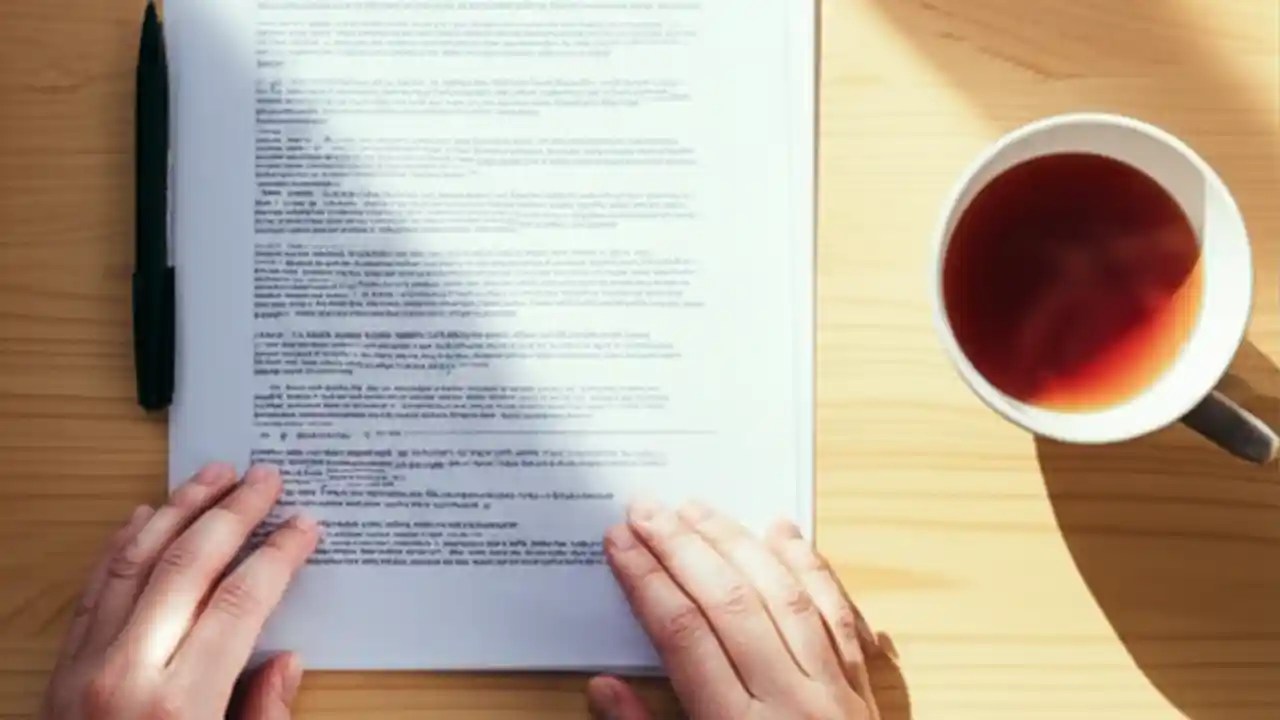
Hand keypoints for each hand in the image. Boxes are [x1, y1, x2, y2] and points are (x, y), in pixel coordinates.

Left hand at [40, 464, 319, 719]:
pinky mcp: (59, 671)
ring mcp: (84, 668)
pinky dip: (118, 546)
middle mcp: (128, 674)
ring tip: (210, 476)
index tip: (304, 525)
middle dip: (232, 514)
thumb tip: (284, 659)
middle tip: (264, 477)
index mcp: (181, 704)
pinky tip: (143, 516)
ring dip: (176, 512)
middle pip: (188, 567)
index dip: (278, 555)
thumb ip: (262, 718)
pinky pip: (93, 589)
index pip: (242, 601)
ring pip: (134, 563)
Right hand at [589, 500, 886, 719]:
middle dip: (682, 547)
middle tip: (646, 507)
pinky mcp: (862, 693)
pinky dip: (811, 568)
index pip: (683, 635)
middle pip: (730, 602)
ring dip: (738, 543)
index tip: (618, 543)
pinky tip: (784, 533)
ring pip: (784, 594)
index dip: (646, 582)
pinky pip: (837, 615)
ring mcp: (833, 693)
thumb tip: (604, 686)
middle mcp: (790, 702)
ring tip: (699, 508)